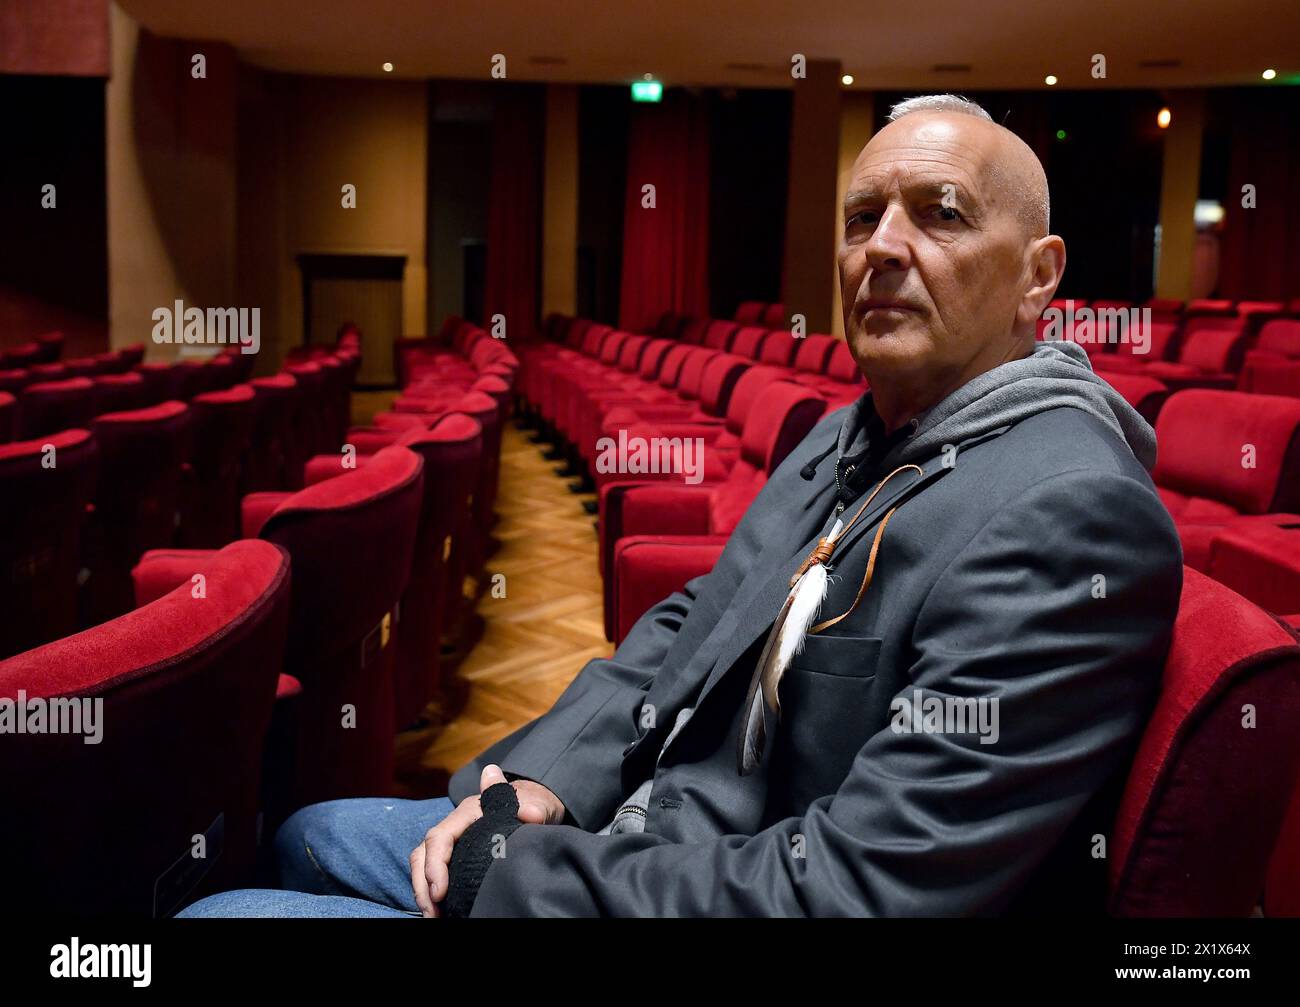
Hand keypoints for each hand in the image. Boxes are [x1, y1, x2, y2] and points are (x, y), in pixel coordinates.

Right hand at [409, 765, 565, 916]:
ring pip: (424, 863)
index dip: (435, 863)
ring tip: (433, 916)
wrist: (534, 807)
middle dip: (423, 884)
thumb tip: (529, 813)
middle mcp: (456, 825)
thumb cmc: (533, 806)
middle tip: (433, 913)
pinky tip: (441, 910)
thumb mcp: (539, 806)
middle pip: (425, 853)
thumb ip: (535, 809)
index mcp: (470, 811)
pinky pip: (434, 872)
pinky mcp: (456, 855)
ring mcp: (454, 840)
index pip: (440, 836)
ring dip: (423, 890)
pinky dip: (432, 891)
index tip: (440, 891)